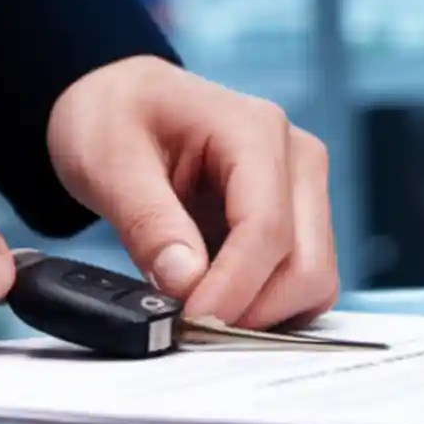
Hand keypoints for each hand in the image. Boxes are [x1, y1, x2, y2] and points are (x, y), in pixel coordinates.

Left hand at [47, 56, 338, 328]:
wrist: (125, 101)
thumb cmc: (117, 116)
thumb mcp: (108, 163)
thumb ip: (148, 223)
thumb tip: (185, 282)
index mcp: (255, 130)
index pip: (266, 228)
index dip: (231, 288)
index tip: (189, 320)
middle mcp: (297, 158)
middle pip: (306, 264)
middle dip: (250, 307)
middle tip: (189, 323)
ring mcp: (305, 189)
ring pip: (314, 280)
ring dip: (262, 310)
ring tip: (200, 306)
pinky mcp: (300, 219)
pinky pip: (302, 281)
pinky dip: (267, 303)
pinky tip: (220, 295)